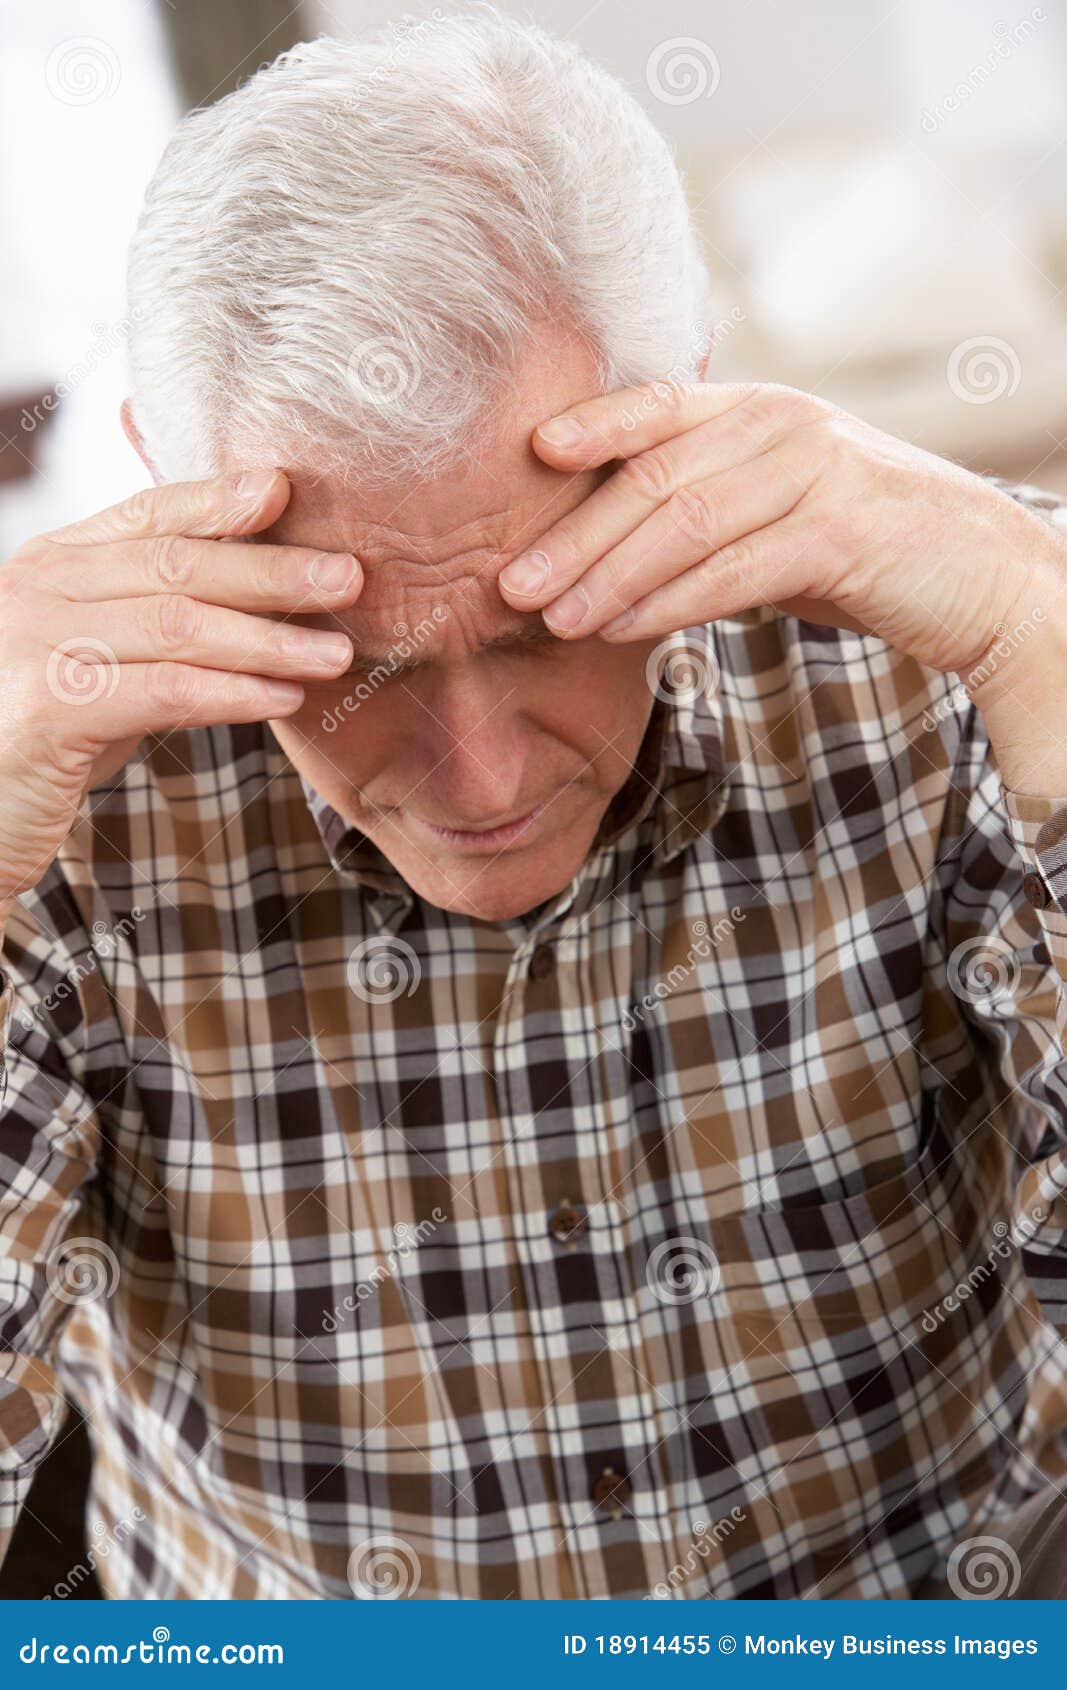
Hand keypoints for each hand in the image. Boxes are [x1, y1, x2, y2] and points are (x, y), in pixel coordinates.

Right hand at [0, 472, 360, 908]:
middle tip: (348, 578)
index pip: (147, 516)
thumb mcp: (97, 669)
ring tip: (335, 653)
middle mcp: (36, 588)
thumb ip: (151, 629)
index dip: (218, 500)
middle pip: (175, 564)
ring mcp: (34, 641)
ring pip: (178, 625)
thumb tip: (253, 602)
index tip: (286, 489)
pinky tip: (282, 698)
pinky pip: (163, 690)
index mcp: (51, 565)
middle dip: (270, 570)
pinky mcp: (46, 707)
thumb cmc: (36, 748)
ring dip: (269, 638)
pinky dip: (232, 693)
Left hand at [498, 381, 1063, 695]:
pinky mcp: (845, 532)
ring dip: (611, 577)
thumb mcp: (779, 512)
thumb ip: (709, 510)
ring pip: (688, 523)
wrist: (983, 576)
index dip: (595, 425)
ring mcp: (819, 472)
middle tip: (514, 585)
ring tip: (556, 620)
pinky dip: (672, 601)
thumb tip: (606, 552)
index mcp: (763, 411)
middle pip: (657, 477)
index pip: (662, 406)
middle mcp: (786, 425)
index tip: (530, 454)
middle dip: (577, 535)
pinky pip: (737, 569)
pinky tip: (625, 629)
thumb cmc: (866, 550)